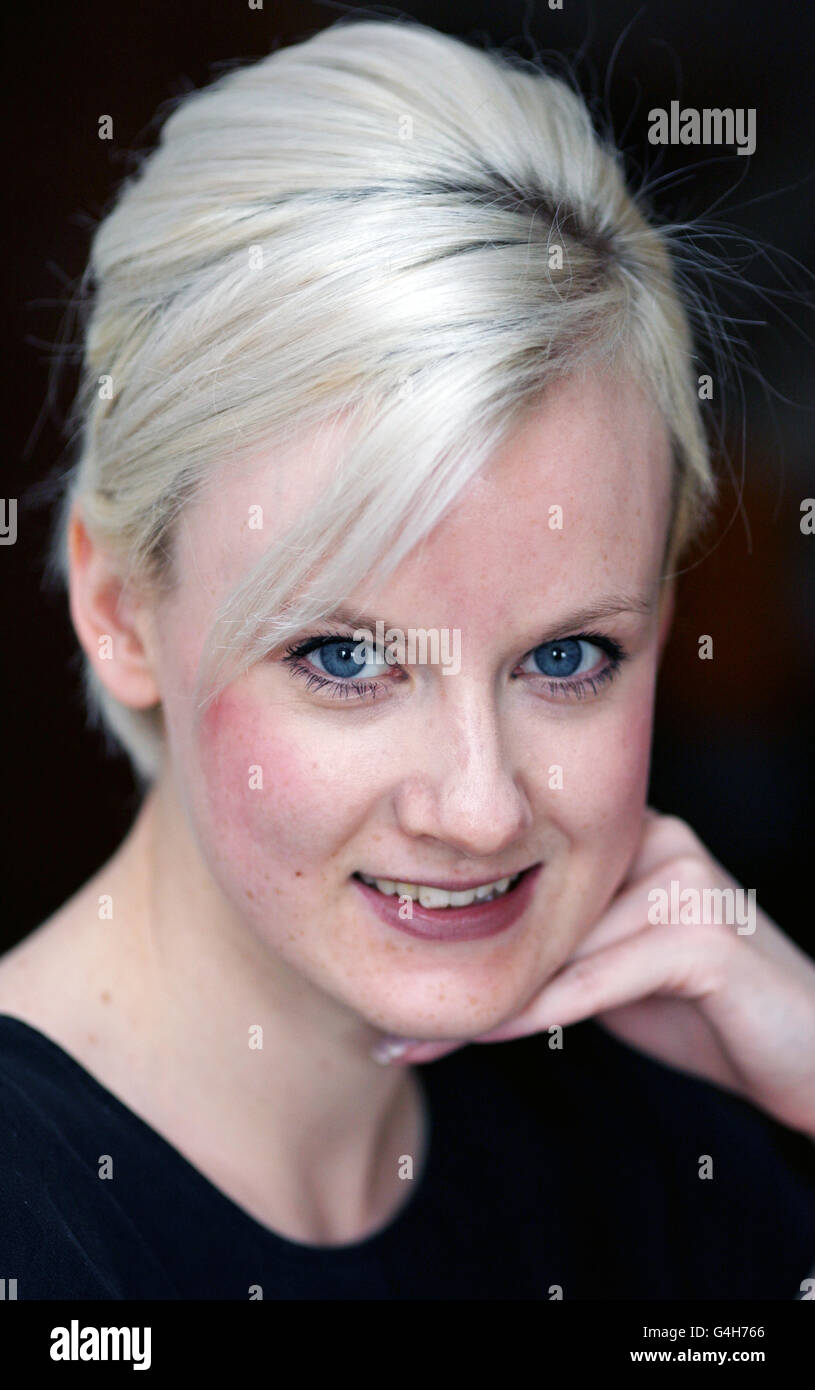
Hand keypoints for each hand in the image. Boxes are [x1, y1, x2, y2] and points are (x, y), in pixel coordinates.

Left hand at [372, 810, 814, 1139]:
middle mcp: (654, 840)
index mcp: (629, 835)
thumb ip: (560, 943)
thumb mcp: (615, 969)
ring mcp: (684, 881)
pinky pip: (598, 978)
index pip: (525, 872)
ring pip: (558, 946)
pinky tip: (483, 1034)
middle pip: (532, 906)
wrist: (808, 1054)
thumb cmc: (707, 1012)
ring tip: (413, 1039)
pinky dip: (540, 1011)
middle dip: (456, 966)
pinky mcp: (706, 936)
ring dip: (484, 1000)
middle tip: (383, 1018)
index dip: (453, 920)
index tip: (383, 970)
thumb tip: (456, 953)